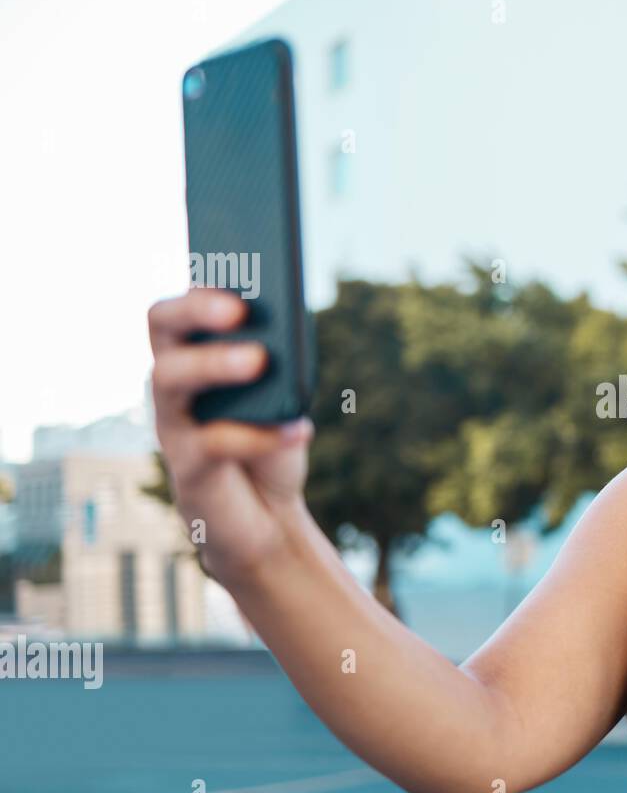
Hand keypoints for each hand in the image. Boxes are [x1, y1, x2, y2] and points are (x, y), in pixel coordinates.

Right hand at [147, 286, 313, 582]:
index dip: (198, 288)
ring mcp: (173, 424)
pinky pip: (213, 443)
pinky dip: (260, 436)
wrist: (266, 519)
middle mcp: (172, 383)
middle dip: (196, 311)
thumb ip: (278, 361)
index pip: (178, 308)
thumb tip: (284, 330)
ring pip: (169, 379)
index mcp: (192, 356)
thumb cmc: (270, 442)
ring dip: (214, 364)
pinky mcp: (188, 468)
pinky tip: (299, 429)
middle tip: (238, 310)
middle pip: (162, 330)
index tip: (230, 273)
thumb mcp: (282, 396)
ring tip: (260, 360)